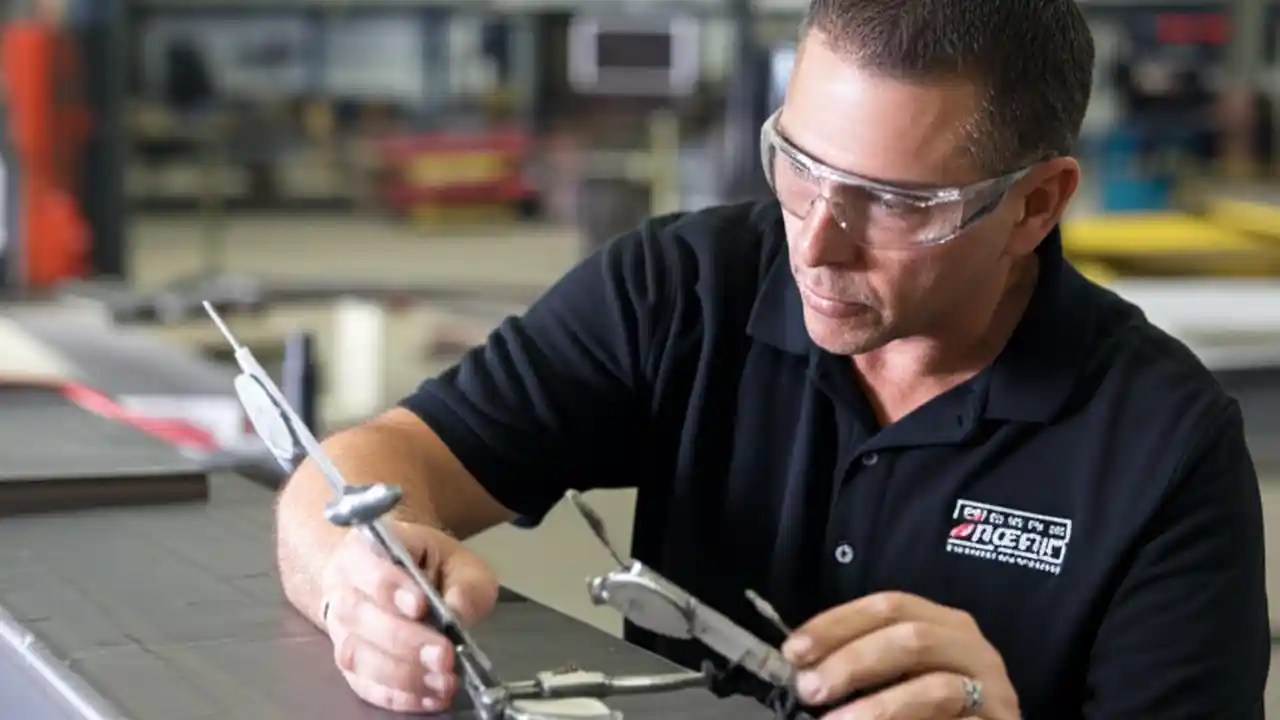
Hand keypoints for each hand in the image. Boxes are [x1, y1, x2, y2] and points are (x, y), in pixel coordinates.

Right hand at [319, 521, 498, 713]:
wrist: (399, 581)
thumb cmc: (431, 567)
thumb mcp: (460, 563)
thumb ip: (463, 586)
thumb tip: (455, 617)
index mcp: (365, 549)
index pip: (367, 564)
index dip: (390, 586)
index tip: (421, 606)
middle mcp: (342, 587)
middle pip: (360, 615)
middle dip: (405, 641)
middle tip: (444, 655)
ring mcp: (340, 629)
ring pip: (357, 655)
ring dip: (402, 675)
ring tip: (443, 681)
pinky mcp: (347, 663)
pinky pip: (362, 685)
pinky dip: (396, 696)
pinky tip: (429, 697)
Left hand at [781, 592, 1019, 719]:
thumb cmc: (934, 707)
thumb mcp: (902, 674)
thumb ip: (863, 663)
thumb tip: (800, 666)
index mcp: (945, 624)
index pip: (889, 606)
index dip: (837, 624)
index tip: (793, 652)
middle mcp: (974, 650)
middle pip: (912, 639)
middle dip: (853, 662)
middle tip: (809, 689)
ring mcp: (994, 694)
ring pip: (935, 689)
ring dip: (877, 709)